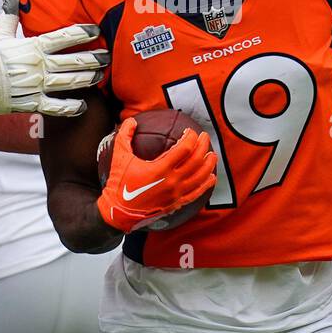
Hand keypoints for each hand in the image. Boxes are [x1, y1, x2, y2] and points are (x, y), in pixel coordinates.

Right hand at [0, 0, 109, 114]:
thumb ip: (10, 13)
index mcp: (34, 47)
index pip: (65, 37)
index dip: (83, 33)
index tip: (97, 31)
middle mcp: (41, 66)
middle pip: (74, 61)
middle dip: (94, 58)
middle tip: (107, 56)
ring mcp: (38, 86)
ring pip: (71, 82)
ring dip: (88, 78)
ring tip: (100, 76)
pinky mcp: (32, 103)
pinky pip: (56, 107)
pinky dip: (71, 107)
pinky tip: (83, 106)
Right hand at [96, 119, 216, 233]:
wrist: (119, 212)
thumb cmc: (119, 183)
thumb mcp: (119, 157)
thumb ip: (125, 135)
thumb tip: (132, 120)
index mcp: (160, 169)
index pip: (184, 149)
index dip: (190, 137)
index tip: (190, 131)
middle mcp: (172, 182)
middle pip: (196, 160)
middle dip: (203, 145)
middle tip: (204, 136)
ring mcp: (176, 194)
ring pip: (200, 177)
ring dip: (209, 164)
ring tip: (212, 154)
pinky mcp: (176, 203)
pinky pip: (196, 193)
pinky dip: (206, 184)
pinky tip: (211, 178)